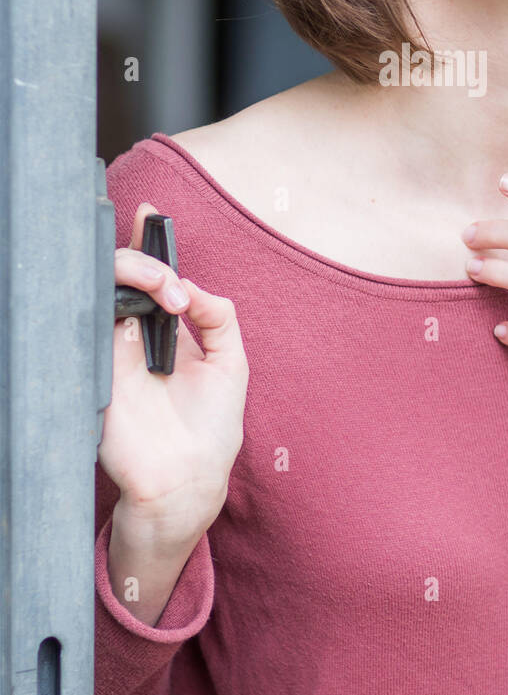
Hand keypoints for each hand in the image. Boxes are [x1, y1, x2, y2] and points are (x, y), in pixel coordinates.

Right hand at [99, 202, 249, 539]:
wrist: (186, 482)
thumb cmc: (210, 429)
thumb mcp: (232, 363)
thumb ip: (218, 316)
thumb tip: (190, 285)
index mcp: (166, 331)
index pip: (150, 278)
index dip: (146, 244)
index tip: (148, 213)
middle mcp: (136, 336)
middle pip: (124, 275)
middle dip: (148, 261)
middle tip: (173, 288)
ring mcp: (113, 351)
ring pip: (105, 289)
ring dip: (134, 272)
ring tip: (165, 291)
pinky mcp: (98, 370)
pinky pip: (89, 323)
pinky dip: (107, 299)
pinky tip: (132, 302)